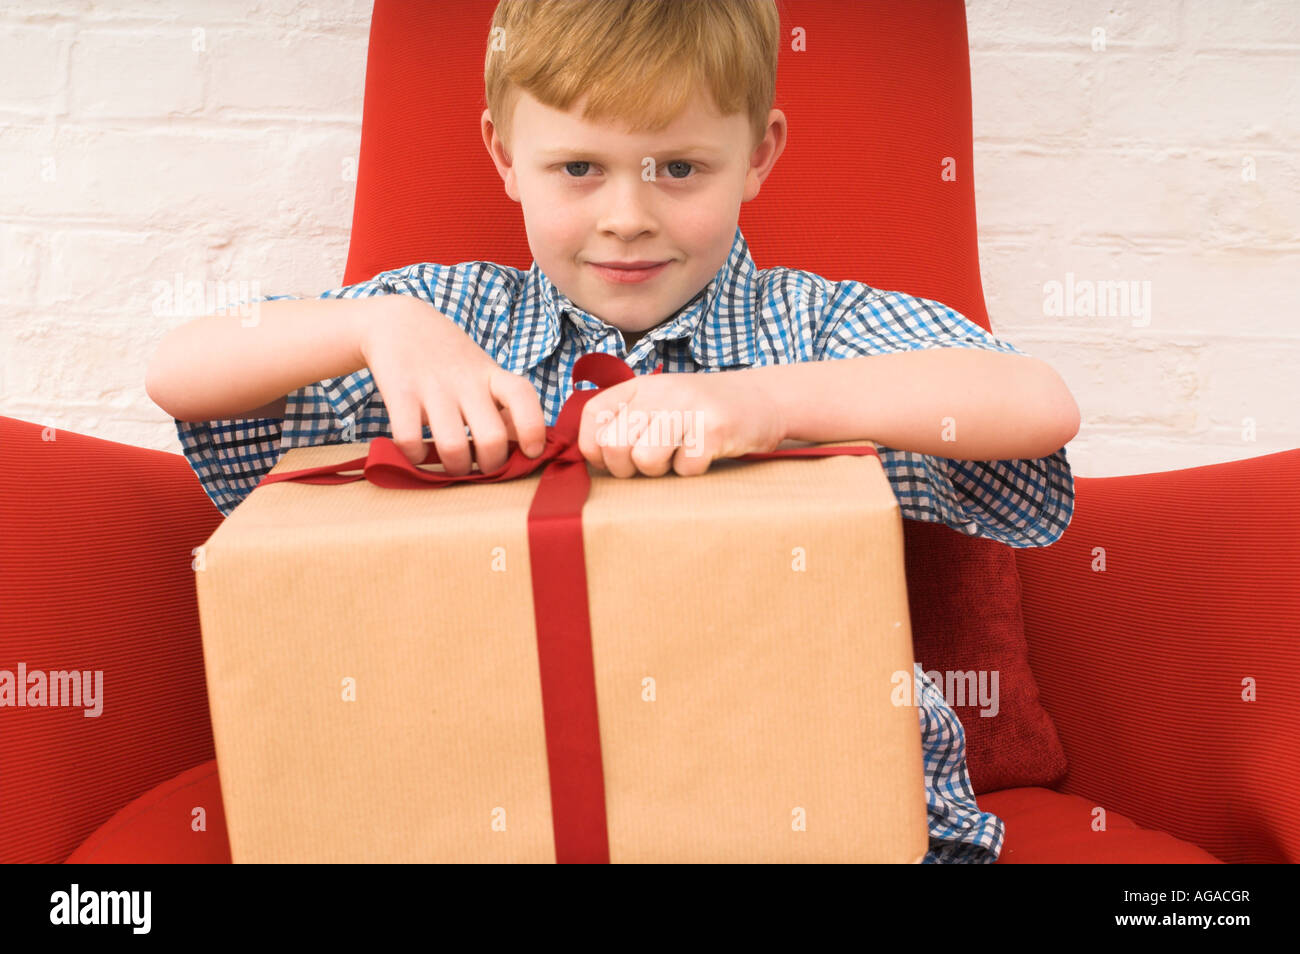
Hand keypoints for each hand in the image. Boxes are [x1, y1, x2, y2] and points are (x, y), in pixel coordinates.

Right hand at [359, 297, 546, 473]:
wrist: (397, 321)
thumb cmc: (449, 359)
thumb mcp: (482, 372)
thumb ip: (502, 405)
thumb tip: (523, 446)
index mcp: (491, 375)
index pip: (523, 396)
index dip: (533, 428)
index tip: (531, 452)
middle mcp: (466, 381)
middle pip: (492, 438)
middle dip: (490, 466)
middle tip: (480, 466)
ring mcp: (433, 387)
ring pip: (453, 448)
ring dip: (455, 468)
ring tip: (451, 464)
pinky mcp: (400, 393)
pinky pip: (410, 440)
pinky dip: (415, 457)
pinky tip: (417, 452)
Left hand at [576, 369, 784, 476]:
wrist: (764, 399)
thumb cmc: (704, 412)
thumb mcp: (661, 403)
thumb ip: (627, 422)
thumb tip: (591, 457)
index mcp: (640, 386)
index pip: (592, 417)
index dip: (594, 448)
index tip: (613, 460)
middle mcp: (660, 391)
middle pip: (614, 445)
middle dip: (627, 468)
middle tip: (652, 462)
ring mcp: (688, 408)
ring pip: (645, 459)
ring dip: (660, 471)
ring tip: (678, 457)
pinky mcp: (713, 429)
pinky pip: (684, 469)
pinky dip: (692, 472)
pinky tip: (705, 454)